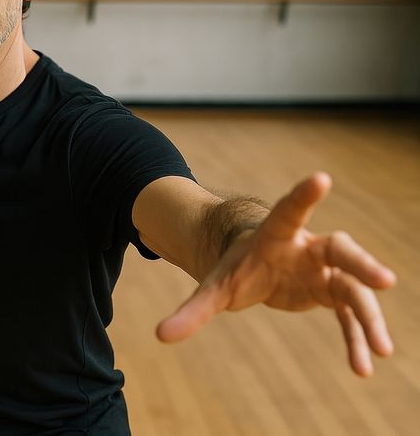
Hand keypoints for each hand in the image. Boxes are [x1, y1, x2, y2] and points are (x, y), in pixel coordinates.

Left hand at [156, 172, 396, 376]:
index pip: (290, 211)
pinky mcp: (330, 294)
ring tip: (384, 350)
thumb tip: (159, 336)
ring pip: (353, 289)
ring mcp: (324, 271)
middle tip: (385, 280)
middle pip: (340, 250)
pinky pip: (348, 316)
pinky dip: (356, 339)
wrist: (256, 270)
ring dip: (369, 317)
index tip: (321, 177)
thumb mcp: (214, 288)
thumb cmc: (238, 267)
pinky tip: (363, 367)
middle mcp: (308, 248)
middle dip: (362, 263)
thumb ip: (191, 311)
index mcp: (276, 234)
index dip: (303, 195)